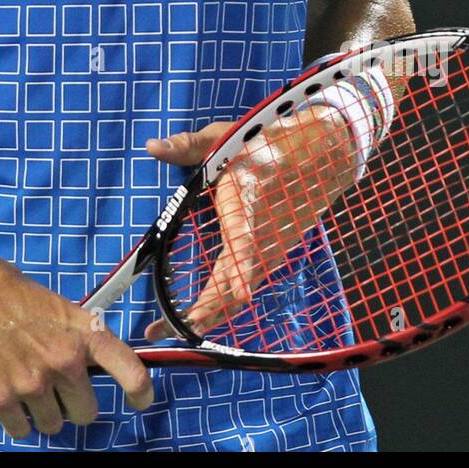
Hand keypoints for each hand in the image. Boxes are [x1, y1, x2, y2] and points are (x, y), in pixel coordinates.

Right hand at [0, 225, 152, 439]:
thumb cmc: (6, 289)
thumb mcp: (54, 306)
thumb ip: (75, 336)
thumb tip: (88, 367)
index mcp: (82, 331)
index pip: (128, 368)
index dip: (140, 391)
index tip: (141, 401)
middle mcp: (64, 360)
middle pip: (86, 412)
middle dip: (72, 404)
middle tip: (53, 386)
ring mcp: (32, 381)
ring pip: (52, 425)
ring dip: (40, 412)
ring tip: (22, 383)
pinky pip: (20, 431)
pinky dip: (14, 420)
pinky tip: (4, 394)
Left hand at [144, 106, 355, 340]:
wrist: (317, 155)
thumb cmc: (264, 143)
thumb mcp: (223, 137)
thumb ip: (187, 146)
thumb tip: (152, 146)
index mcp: (246, 200)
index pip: (242, 239)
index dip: (238, 267)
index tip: (234, 295)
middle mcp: (259, 233)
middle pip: (234, 283)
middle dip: (201, 312)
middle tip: (159, 330)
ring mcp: (267, 248)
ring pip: (238, 292)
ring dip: (208, 313)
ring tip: (169, 328)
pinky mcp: (269, 255)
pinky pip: (244, 285)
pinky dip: (222, 303)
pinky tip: (199, 314)